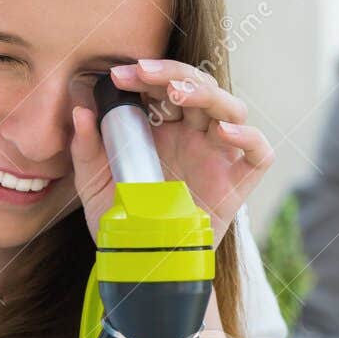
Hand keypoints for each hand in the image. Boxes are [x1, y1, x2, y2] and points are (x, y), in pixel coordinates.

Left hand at [69, 58, 274, 246]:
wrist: (142, 264)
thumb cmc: (124, 221)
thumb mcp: (94, 185)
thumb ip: (87, 149)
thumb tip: (80, 112)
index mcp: (164, 128)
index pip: (164, 85)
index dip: (146, 74)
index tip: (118, 75)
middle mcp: (195, 136)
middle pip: (200, 87)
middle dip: (172, 73)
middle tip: (143, 73)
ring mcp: (218, 157)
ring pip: (231, 109)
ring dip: (206, 93)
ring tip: (176, 93)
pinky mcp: (236, 184)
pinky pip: (258, 154)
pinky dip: (248, 138)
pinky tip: (224, 132)